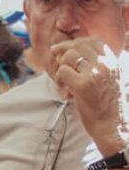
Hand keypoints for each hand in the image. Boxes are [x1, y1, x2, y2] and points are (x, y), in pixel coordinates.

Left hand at [51, 38, 125, 153]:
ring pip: (69, 56)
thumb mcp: (111, 81)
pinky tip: (63, 90)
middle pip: (78, 45)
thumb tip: (78, 53)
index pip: (94, 41)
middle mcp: (106, 64)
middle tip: (56, 60)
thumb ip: (100, 66)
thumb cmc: (108, 107)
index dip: (77, 43)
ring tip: (62, 82)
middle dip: (63, 51)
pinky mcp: (84, 85)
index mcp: (114, 62)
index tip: (66, 50)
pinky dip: (59, 79)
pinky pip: (63, 71)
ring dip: (60, 67)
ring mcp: (95, 73)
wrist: (113, 127)